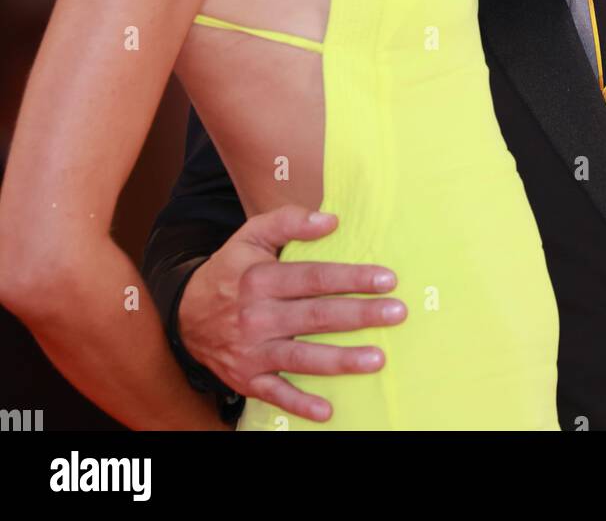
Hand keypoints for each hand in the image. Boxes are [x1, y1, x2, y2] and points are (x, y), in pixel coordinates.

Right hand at [177, 205, 406, 423]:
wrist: (184, 314)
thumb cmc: (230, 270)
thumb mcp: (250, 235)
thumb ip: (289, 221)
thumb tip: (331, 220)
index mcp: (260, 278)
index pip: (314, 278)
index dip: (351, 278)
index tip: (386, 278)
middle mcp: (257, 316)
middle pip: (316, 317)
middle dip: (359, 316)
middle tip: (397, 313)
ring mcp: (252, 352)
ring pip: (303, 359)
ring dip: (341, 361)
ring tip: (378, 358)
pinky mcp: (247, 379)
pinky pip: (276, 395)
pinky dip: (300, 405)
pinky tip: (328, 410)